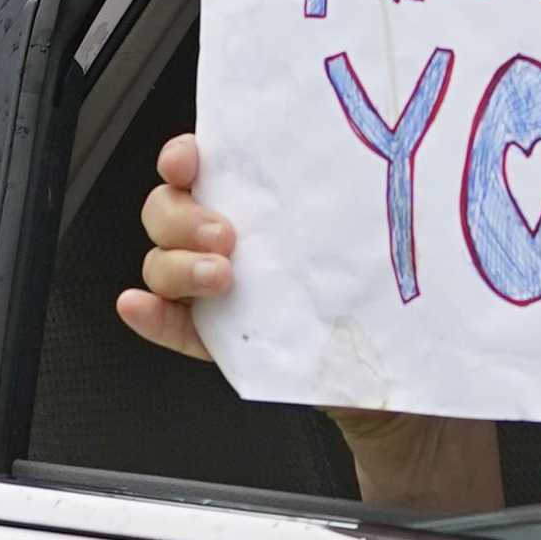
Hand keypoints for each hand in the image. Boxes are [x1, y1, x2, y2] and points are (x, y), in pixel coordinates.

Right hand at [116, 134, 499, 511]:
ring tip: (220, 277)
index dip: (185, 158)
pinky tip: (141, 306)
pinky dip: (152, 317)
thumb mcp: (376, 245)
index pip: (207, 169)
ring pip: (162, 265)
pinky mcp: (218, 341)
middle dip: (183, 217)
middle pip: (168, 212)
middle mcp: (233, 242)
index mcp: (266, 207)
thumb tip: (371, 174)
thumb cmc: (390, 300)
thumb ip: (351, 212)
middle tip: (226, 234)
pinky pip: (173, 327)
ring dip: (176, 265)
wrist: (399, 381)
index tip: (191, 158)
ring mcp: (219, 292)